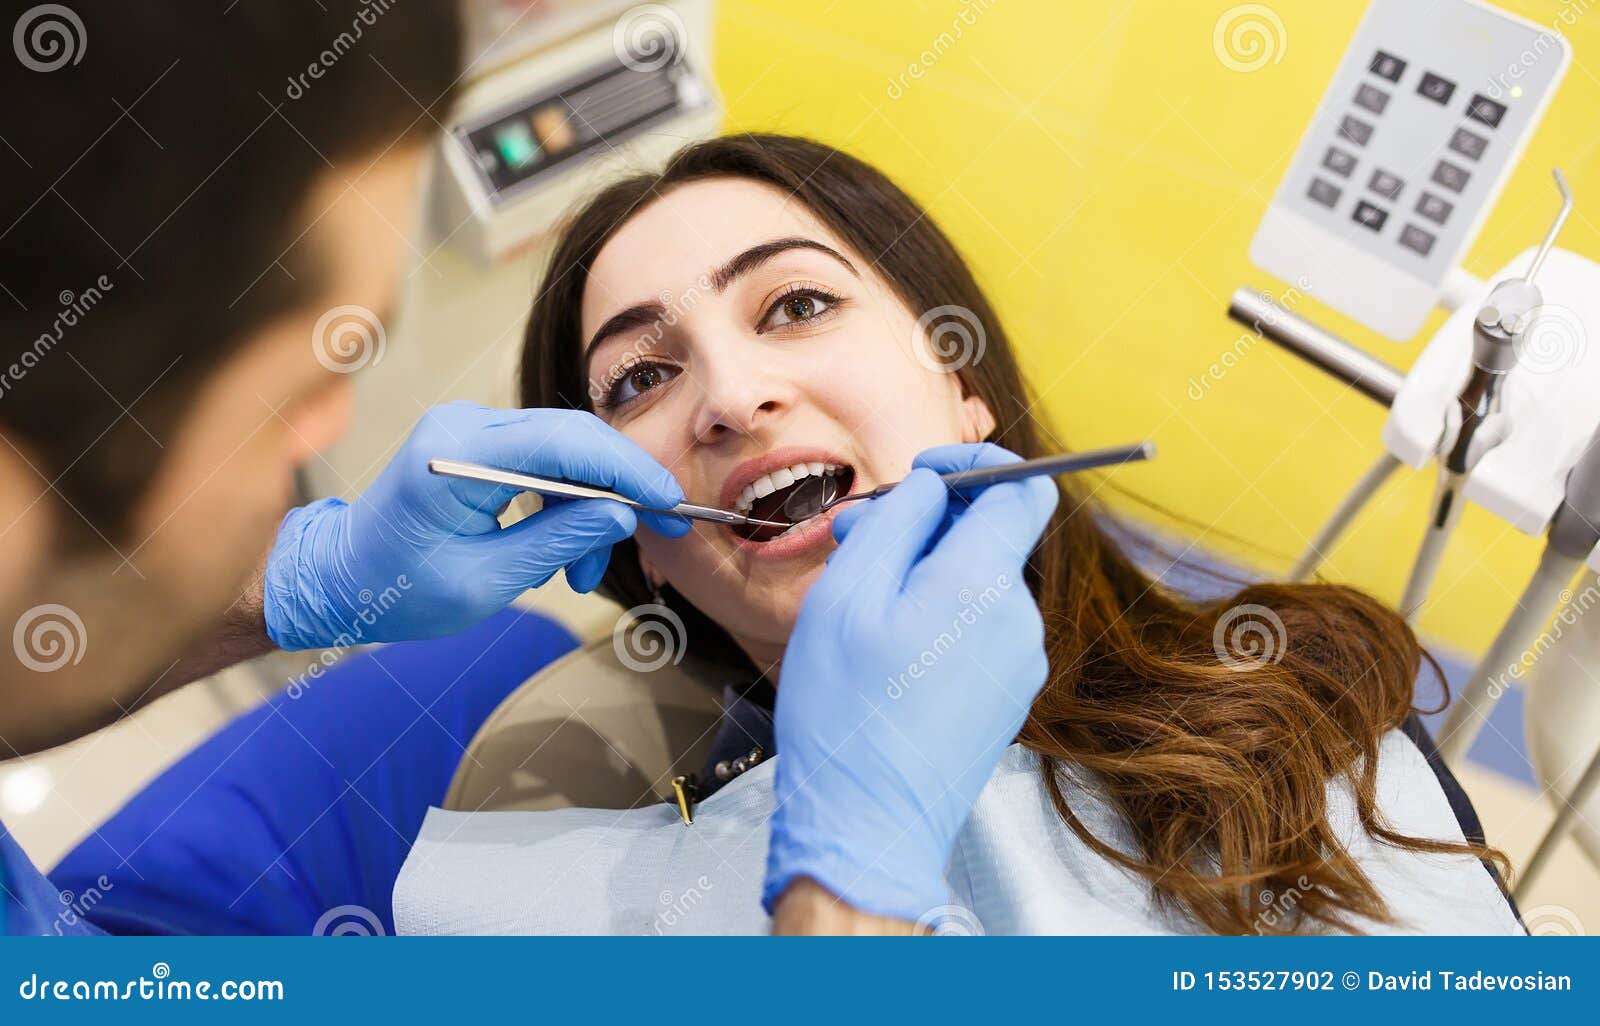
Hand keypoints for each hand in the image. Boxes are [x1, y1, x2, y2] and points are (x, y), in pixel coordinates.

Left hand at [263, 401, 687, 650]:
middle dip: (621, 488)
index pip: (565, 442)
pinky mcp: (478, 444)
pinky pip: (543, 462)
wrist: (340, 580)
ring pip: (565, 454)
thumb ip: (556, 541)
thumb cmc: (397, 589)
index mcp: (455, 453)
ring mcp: (470, 430)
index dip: (627, 470)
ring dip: (590, 510)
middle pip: (572, 439)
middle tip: (662, 531)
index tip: (668, 502)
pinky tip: (563, 553)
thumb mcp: (484, 581)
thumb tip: (622, 516)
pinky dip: (565, 504)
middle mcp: (464, 426)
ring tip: (583, 574)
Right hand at [763, 443, 1058, 922]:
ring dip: (925, 571)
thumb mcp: (848, 595)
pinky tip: (885, 646)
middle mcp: (1018, 621)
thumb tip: (931, 488)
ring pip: (978, 583)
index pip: (1024, 487)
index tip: (923, 471)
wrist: (868, 824)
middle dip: (927, 522)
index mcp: (984, 585)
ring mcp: (1019, 663)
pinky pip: (979, 628)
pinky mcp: (1007, 696)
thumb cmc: (846, 713)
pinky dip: (938, 614)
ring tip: (858, 602)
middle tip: (854, 536)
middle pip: (991, 536)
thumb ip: (896, 522)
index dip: (975, 462)